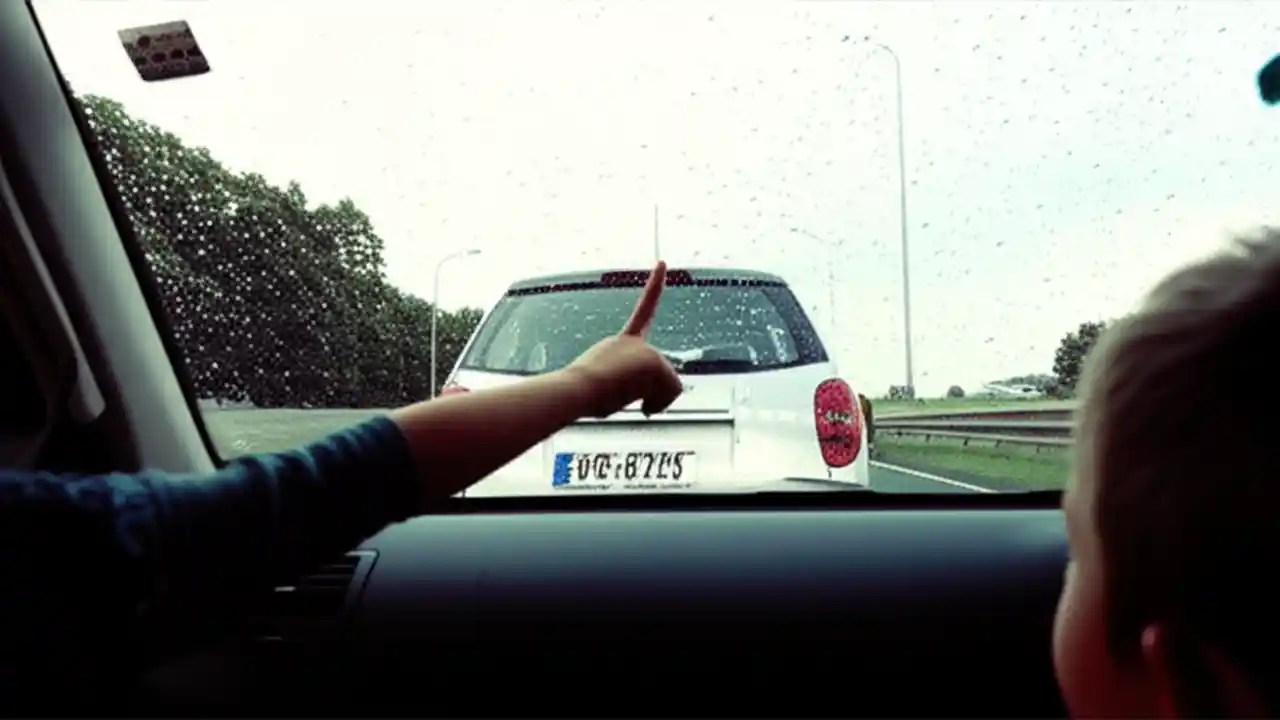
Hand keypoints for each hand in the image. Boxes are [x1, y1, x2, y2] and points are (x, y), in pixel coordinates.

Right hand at [564, 261, 682, 417]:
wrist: (575, 389)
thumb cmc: (581, 395)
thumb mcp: (603, 392)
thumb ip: (629, 392)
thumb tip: (649, 409)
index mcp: (621, 342)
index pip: (644, 311)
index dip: (655, 287)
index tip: (663, 264)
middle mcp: (636, 341)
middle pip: (659, 375)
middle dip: (650, 392)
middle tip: (620, 395)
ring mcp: (647, 350)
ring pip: (666, 387)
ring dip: (651, 399)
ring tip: (622, 397)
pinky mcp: (654, 361)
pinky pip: (672, 391)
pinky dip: (659, 403)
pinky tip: (641, 406)